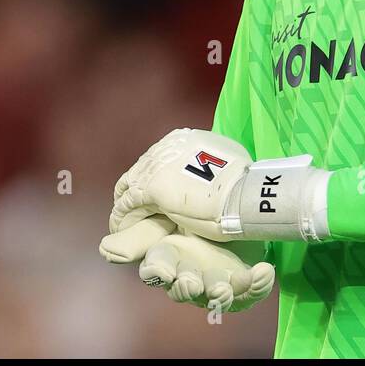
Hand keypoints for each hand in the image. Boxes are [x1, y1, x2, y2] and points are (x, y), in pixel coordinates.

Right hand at [100, 217, 274, 312]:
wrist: (231, 205)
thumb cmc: (191, 215)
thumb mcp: (166, 216)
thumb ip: (138, 233)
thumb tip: (106, 250)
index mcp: (167, 259)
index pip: (156, 270)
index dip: (158, 272)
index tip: (162, 270)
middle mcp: (189, 275)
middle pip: (184, 289)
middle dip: (186, 287)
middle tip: (192, 281)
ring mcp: (216, 281)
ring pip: (215, 296)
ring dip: (219, 294)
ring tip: (226, 287)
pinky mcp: (243, 284)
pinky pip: (250, 292)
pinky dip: (258, 285)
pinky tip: (265, 271)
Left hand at [108, 128, 252, 237]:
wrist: (244, 193)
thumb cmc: (241, 182)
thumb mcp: (220, 158)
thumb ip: (204, 160)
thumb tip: (204, 167)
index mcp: (181, 139)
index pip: (156, 158)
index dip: (151, 176)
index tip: (151, 193)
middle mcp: (165, 148)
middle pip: (139, 169)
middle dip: (134, 189)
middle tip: (131, 208)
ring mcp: (157, 167)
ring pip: (129, 185)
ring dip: (125, 204)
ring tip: (122, 221)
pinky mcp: (152, 189)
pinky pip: (128, 204)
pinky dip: (122, 216)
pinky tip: (120, 227)